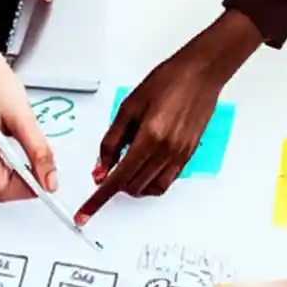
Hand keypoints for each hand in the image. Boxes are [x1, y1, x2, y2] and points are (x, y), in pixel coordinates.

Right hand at [0, 51, 56, 200]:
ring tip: (37, 156)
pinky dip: (18, 161)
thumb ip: (37, 150)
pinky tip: (27, 149)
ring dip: (23, 172)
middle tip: (46, 168)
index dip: (26, 190)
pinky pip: (2, 163)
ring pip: (2, 177)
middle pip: (1, 186)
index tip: (47, 181)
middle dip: (26, 183)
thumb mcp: (22, 116)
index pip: (2, 188)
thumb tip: (49, 179)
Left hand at [75, 10, 262, 224]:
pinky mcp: (188, 156)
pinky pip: (166, 181)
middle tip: (105, 172)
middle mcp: (166, 150)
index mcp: (149, 137)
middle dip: (115, 186)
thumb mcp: (128, 107)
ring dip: (133, 185)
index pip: (118, 178)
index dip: (99, 198)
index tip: (86, 212)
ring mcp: (179, 155)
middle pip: (133, 187)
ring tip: (126, 169)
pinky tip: (143, 169)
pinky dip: (150, 182)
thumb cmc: (166, 82)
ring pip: (150, 189)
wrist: (200, 74)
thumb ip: (112, 142)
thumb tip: (101, 169)